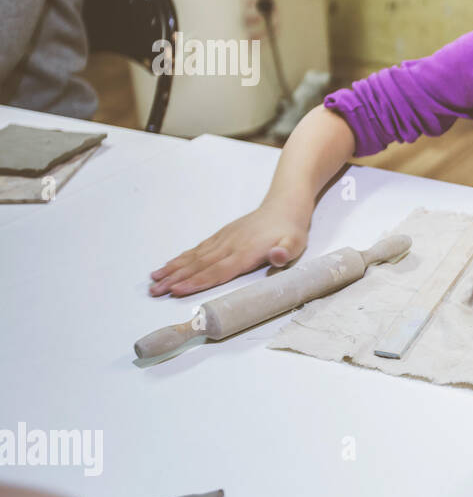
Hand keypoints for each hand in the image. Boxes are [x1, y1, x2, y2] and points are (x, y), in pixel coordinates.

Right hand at [149, 204, 308, 296]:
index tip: (177, 290)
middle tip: (154, 291)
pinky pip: (197, 249)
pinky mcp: (221, 237)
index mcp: (245, 252)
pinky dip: (181, 258)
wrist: (284, 205)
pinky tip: (168, 266)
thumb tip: (278, 257)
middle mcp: (229, 246)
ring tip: (153, 281)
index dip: (197, 282)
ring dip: (173, 270)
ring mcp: (223, 240)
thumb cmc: (291, 230)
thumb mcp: (296, 243)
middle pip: (199, 266)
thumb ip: (286, 252)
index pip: (218, 271)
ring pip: (194, 258)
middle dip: (176, 279)